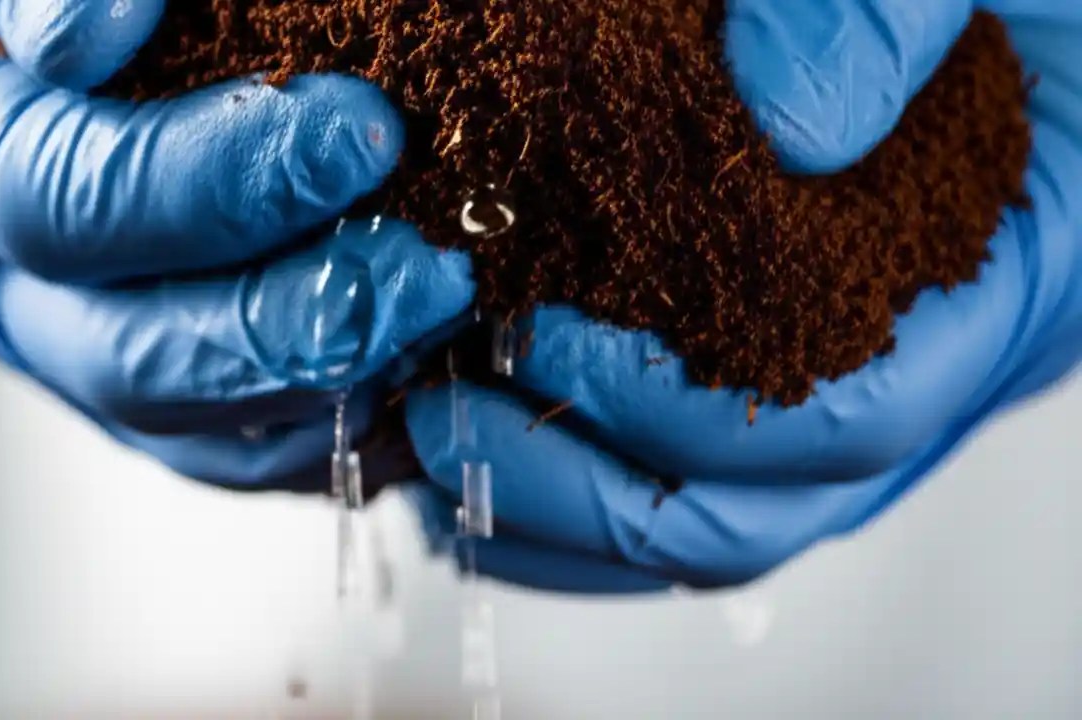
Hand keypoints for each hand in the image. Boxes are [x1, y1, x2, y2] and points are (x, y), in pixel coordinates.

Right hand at [0, 0, 472, 487]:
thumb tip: (93, 36)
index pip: (55, 198)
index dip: (216, 186)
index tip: (358, 132)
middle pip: (121, 353)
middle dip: (291, 323)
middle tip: (424, 273)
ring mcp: (37, 331)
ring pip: (176, 426)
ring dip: (322, 391)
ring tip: (435, 323)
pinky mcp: (112, 365)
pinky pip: (215, 441)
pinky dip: (321, 426)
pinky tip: (409, 382)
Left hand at [406, 0, 1081, 586]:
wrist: (976, 1)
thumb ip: (881, 15)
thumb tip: (785, 125)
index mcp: (1011, 284)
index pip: (851, 412)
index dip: (682, 402)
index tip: (545, 337)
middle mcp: (936, 371)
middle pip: (762, 508)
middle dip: (591, 490)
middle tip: (449, 420)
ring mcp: (857, 391)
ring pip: (713, 521)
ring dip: (564, 507)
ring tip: (437, 437)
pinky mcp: (788, 379)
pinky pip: (689, 488)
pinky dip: (578, 487)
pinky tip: (485, 436)